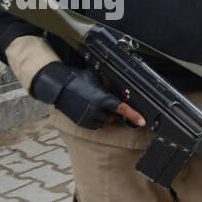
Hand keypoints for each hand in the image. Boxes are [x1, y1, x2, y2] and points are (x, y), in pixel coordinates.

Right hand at [30, 63, 144, 129]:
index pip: (122, 108)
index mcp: (102, 98)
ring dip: (103, 116)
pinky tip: (87, 110)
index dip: (134, 115)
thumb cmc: (76, 79)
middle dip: (111, 111)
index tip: (142, 121)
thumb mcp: (94, 76)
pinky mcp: (82, 123)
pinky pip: (94, 125)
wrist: (58, 87)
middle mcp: (96, 110)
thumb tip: (116, 82)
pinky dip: (94, 120)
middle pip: (113, 116)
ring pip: (104, 122)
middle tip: (102, 101)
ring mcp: (88, 118)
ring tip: (91, 104)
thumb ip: (106, 82)